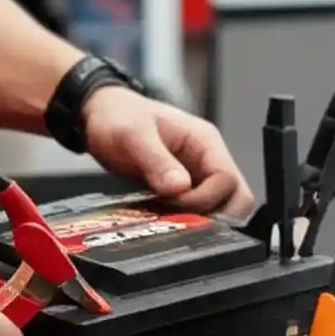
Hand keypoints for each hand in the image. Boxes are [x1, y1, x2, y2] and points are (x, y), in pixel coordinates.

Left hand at [82, 86, 255, 218]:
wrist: (99, 115)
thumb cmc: (117, 115)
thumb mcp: (132, 134)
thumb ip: (156, 160)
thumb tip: (180, 187)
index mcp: (205, 141)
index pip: (228, 180)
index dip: (205, 199)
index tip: (176, 202)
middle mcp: (206, 159)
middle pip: (234, 198)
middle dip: (212, 215)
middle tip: (179, 220)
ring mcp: (196, 175)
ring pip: (218, 208)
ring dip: (197, 219)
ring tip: (167, 219)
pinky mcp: (182, 189)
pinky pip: (195, 211)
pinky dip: (184, 220)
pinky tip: (162, 219)